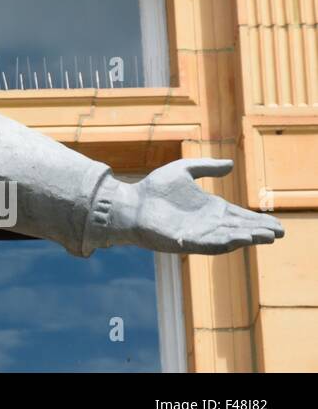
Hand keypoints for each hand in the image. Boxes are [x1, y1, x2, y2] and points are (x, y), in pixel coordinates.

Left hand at [113, 158, 284, 253]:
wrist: (129, 202)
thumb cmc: (153, 188)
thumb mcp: (183, 170)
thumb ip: (206, 167)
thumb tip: (231, 164)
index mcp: (210, 209)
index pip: (239, 216)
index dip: (257, 220)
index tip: (277, 224)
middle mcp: (207, 223)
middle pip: (239, 228)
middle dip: (258, 231)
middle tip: (279, 232)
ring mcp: (197, 233)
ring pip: (228, 238)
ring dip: (246, 237)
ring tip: (265, 237)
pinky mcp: (185, 241)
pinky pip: (209, 244)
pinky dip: (225, 242)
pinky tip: (239, 239)